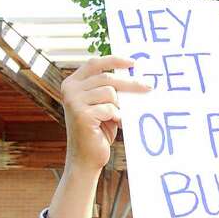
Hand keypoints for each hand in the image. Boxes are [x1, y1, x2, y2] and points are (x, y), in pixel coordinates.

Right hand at [61, 55, 150, 171]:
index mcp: (73, 83)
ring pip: (110, 92)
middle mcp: (70, 89)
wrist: (87, 158)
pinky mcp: (82, 114)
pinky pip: (110, 108)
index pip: (94, 63)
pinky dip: (117, 117)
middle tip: (148, 87)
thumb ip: (109, 90)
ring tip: (117, 117)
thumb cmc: (98, 131)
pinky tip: (114, 124)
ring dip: (120, 106)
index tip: (133, 62)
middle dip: (130, 83)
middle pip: (107, 77)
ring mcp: (74, 101)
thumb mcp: (103, 106)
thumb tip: (134, 77)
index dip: (114, 60)